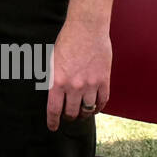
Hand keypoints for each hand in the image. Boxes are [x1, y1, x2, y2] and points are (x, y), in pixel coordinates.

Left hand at [46, 15, 110, 130]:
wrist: (86, 29)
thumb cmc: (67, 41)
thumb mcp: (52, 61)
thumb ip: (53, 79)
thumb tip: (52, 95)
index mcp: (57, 81)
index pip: (54, 110)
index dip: (53, 121)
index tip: (53, 127)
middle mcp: (73, 86)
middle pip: (71, 113)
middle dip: (69, 117)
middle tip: (68, 117)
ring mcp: (90, 84)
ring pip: (87, 109)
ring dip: (83, 113)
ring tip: (81, 113)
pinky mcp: (104, 80)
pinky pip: (102, 101)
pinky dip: (99, 107)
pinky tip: (95, 107)